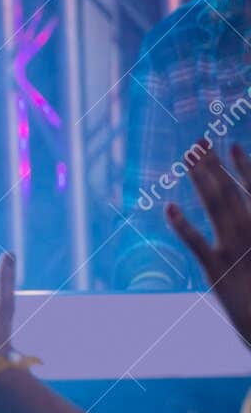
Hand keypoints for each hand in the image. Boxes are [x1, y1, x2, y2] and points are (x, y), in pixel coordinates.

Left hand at [169, 143, 250, 348]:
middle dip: (213, 166)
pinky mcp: (215, 271)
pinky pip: (196, 244)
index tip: (233, 146)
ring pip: (214, 207)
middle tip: (197, 141)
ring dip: (200, 179)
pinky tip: (168, 206)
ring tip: (187, 157)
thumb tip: (239, 213)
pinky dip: (182, 225)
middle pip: (229, 193)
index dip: (244, 168)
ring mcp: (233, 252)